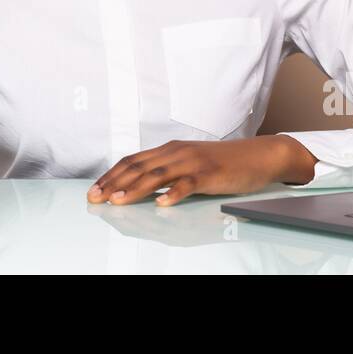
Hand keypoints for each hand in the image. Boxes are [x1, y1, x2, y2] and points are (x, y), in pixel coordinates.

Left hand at [86, 135, 317, 206]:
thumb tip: (140, 187)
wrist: (258, 155)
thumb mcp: (189, 163)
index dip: (111, 175)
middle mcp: (177, 152)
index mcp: (170, 150)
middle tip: (96, 198)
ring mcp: (193, 162)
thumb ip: (167, 172)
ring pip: (158, 175)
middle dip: (114, 182)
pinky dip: (174, 193)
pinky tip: (163, 203)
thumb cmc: (222, 163)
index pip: (133, 161)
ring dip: (136, 188)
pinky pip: (189, 183)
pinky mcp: (210, 173)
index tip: (94, 190)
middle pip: (139, 167)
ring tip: (118, 200)